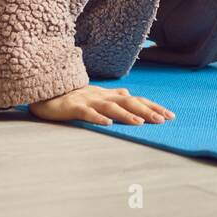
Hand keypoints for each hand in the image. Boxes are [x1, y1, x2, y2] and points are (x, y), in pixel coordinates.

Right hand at [29, 85, 174, 125]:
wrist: (47, 93)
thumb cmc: (73, 96)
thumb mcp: (96, 95)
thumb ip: (113, 95)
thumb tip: (130, 93)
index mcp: (109, 95)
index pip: (136, 100)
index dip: (152, 106)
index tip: (170, 115)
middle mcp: (102, 96)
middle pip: (128, 102)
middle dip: (146, 111)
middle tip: (163, 120)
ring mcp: (88, 101)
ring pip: (111, 107)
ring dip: (127, 115)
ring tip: (141, 123)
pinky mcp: (74, 108)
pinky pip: (87, 113)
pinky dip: (98, 118)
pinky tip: (108, 124)